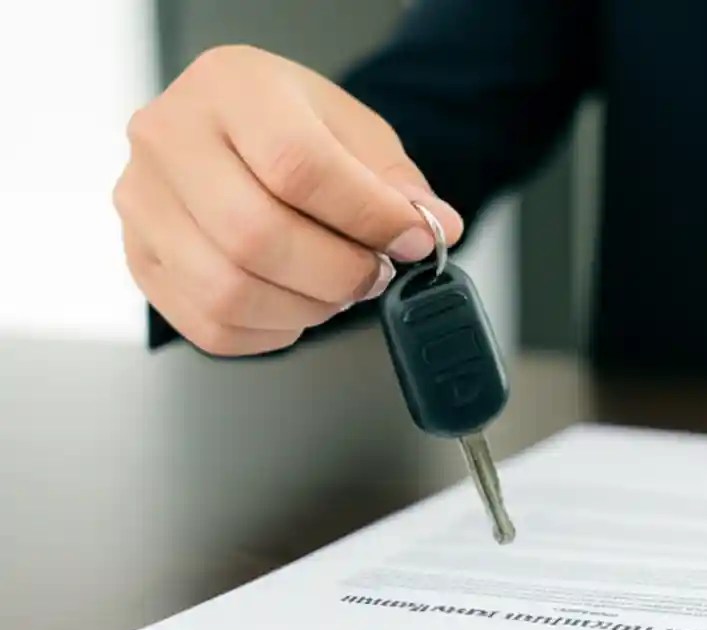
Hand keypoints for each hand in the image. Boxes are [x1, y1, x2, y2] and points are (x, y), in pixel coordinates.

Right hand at [113, 45, 463, 355]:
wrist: (236, 134)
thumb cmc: (291, 126)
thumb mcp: (355, 132)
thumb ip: (396, 183)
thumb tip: (431, 228)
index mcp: (230, 87)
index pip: (298, 166)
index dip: (368, 217)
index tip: (412, 240)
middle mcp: (169, 139)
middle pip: (254, 235)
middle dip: (337, 272)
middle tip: (374, 273)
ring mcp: (143, 204)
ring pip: (227, 291)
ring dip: (306, 307)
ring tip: (337, 287)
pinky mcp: (141, 261)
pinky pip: (210, 325)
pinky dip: (271, 330)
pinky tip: (297, 302)